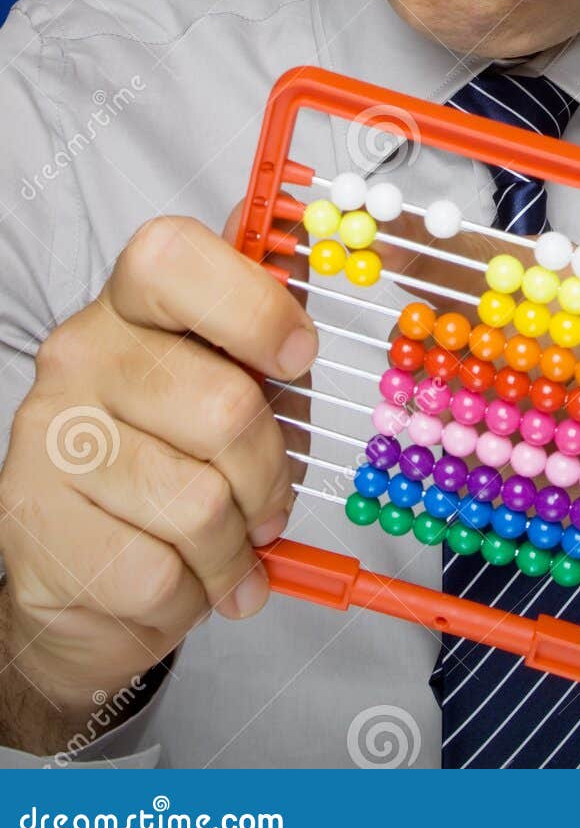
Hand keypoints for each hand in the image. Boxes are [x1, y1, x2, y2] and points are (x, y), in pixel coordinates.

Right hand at [0, 210, 315, 727]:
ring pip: (197, 504)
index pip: (175, 260)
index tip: (298, 358)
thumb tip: (298, 232)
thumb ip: (257, 318)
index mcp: (132, 303)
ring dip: (232, 550)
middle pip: (223, 408)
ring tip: (224, 553)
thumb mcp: (227, 380)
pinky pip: (156, 573)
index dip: (255, 307)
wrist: (85, 576)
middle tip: (267, 506)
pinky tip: (177, 583)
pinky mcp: (34, 522)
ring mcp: (48, 435)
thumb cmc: (174, 462)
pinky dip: (189, 594)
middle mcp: (80, 354)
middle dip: (268, 477)